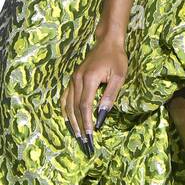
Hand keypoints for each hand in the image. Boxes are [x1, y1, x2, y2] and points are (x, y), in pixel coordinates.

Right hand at [61, 34, 127, 155]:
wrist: (107, 41)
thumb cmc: (116, 58)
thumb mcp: (118, 77)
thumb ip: (110, 96)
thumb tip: (101, 116)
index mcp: (88, 79)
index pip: (84, 106)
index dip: (86, 122)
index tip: (89, 136)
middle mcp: (77, 80)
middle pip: (74, 108)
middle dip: (79, 127)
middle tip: (84, 142)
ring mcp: (73, 79)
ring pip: (68, 105)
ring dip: (71, 122)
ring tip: (76, 136)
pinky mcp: (73, 79)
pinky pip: (65, 97)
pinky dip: (65, 110)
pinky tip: (68, 120)